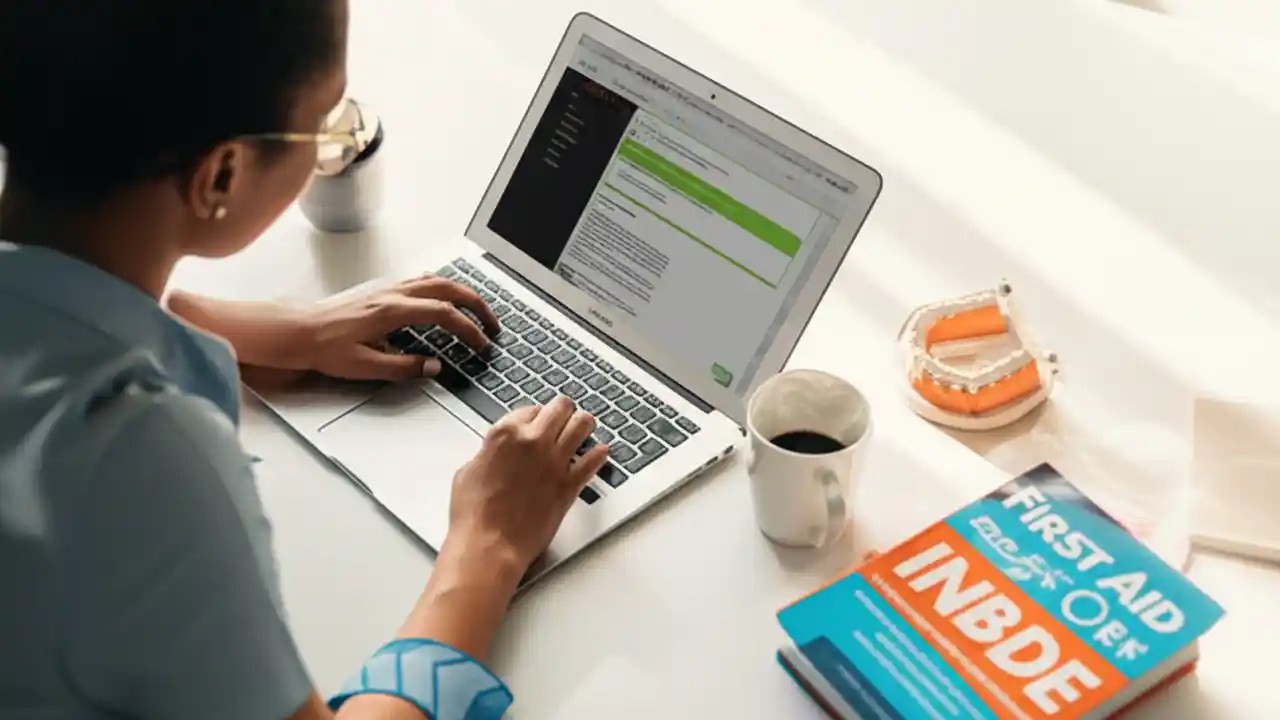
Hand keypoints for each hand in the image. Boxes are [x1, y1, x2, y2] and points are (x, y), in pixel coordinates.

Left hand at [302, 274, 500, 380]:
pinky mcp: (381, 291)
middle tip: (492, 323)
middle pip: (448, 288)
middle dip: (476, 304)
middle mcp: (393, 294)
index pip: (444, 314)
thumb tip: (434, 367)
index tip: (481, 344)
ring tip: (476, 310)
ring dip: (461, 292)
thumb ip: (403, 367)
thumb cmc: (324, 348)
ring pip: (436, 280)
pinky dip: (442, 287)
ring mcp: (387, 289)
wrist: (298, 331)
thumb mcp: (364, 367)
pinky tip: (444, 299)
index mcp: (392, 311)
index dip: (468, 329)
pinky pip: (421, 281)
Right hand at [448, 397, 610, 570]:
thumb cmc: (474, 515)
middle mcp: (533, 442)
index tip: (538, 419)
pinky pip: (593, 461)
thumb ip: (488, 454)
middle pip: (560, 408)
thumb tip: (495, 454)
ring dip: (583, 424)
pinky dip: (598, 455)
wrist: (489, 545)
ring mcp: (554, 462)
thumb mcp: (469, 472)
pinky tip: (601, 452)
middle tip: (566, 413)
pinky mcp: (569, 485)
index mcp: (505, 434)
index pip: (530, 409)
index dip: (535, 415)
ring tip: (584, 425)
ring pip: (582, 425)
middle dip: (563, 410)